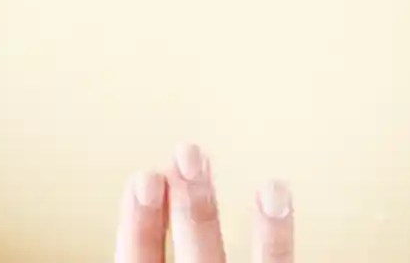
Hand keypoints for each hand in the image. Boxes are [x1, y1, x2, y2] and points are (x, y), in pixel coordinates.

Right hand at [115, 144, 293, 262]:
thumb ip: (156, 251)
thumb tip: (157, 207)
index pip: (137, 260)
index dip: (135, 222)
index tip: (140, 179)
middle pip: (182, 253)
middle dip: (179, 201)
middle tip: (180, 157)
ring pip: (212, 256)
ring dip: (204, 203)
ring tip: (200, 158)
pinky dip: (274, 231)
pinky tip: (273, 192)